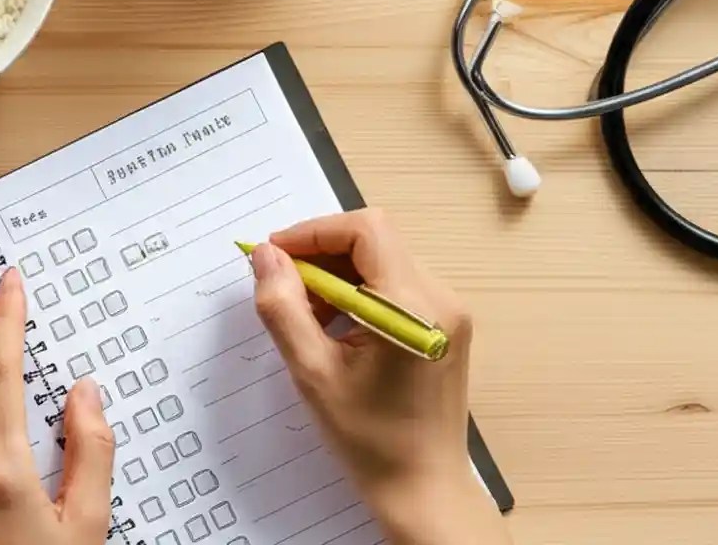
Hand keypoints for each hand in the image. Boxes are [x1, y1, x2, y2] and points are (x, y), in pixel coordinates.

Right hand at [250, 209, 511, 544]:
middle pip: (376, 242)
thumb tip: (267, 257)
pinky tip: (336, 327)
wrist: (423, 486)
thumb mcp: (313, 373)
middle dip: (323, 255)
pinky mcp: (447, 325)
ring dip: (341, 275)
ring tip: (308, 316)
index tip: (276, 254)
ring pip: (385, 262)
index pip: (366, 230)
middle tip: (284, 287)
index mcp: (413, 307)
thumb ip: (284, 308)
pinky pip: (399, 286)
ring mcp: (450, 311)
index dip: (314, 232)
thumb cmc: (370, 440)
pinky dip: (362, 293)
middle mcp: (441, 298)